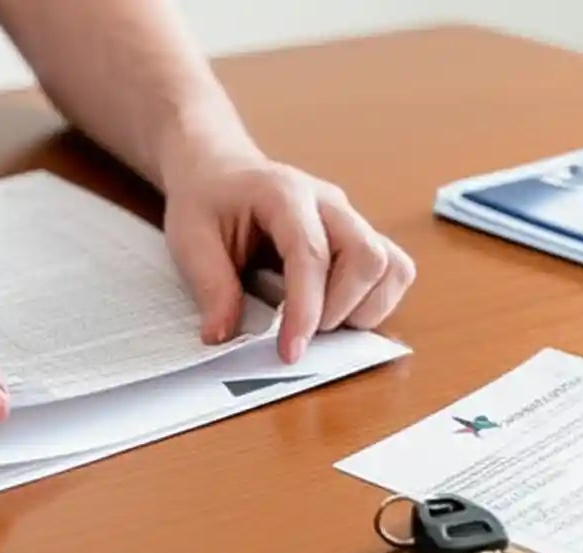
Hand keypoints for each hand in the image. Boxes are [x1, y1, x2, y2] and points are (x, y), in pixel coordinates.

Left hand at [163, 152, 415, 362]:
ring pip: (391, 266)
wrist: (221, 171)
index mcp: (284, 194)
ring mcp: (350, 218)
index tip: (290, 351)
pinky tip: (336, 312)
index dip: (305, 309)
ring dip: (364, 309)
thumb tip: (223, 336)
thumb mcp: (189, 238)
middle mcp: (329, 202)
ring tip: (320, 323)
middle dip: (340, 310)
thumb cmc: (207, 200)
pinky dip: (374, 302)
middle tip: (301, 333)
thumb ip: (209, 286)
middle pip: (368, 257)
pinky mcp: (359, 237)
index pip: (311, 254)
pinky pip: (393, 271)